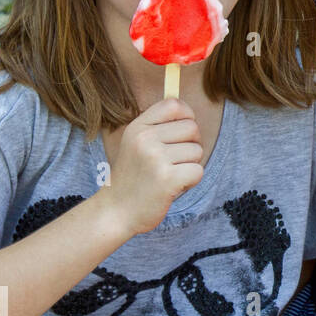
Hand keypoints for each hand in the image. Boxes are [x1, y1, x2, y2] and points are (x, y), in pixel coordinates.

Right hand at [95, 97, 203, 236]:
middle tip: (173, 162)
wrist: (116, 211)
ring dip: (189, 166)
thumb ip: (158, 126)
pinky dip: (191, 181)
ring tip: (169, 176)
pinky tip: (173, 187)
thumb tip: (188, 112)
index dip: (187, 116)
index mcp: (138, 127)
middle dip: (190, 145)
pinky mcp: (168, 178)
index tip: (181, 133)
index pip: (174, 105)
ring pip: (197, 151)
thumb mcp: (136, 144)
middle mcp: (145, 139)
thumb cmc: (133, 177)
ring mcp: (156, 158)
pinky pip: (198, 171)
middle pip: (192, 128)